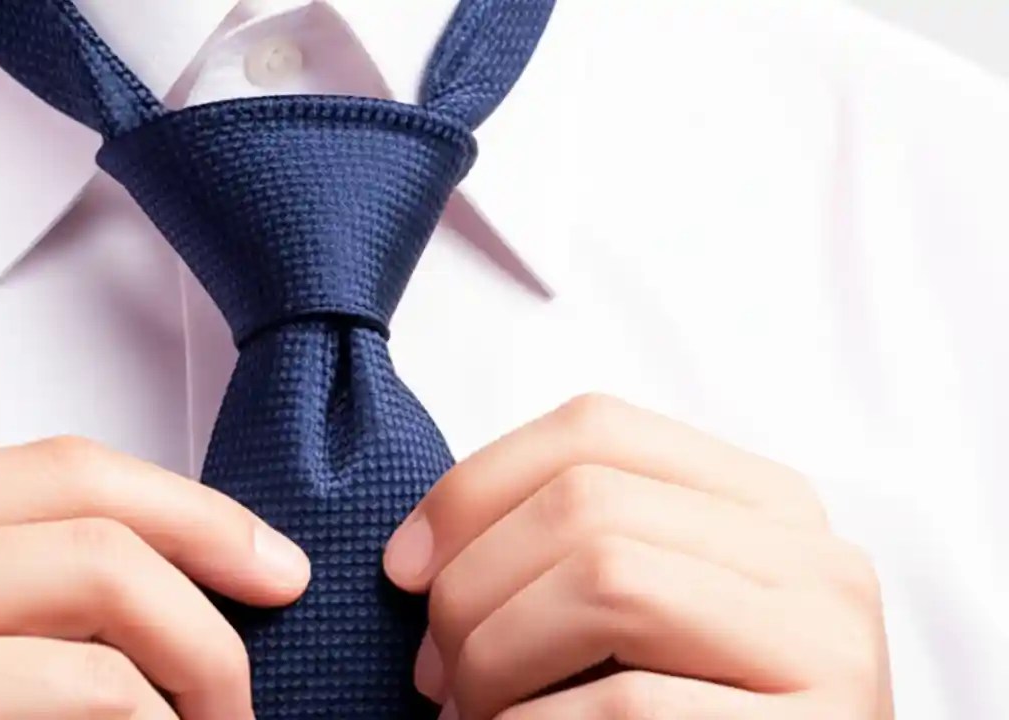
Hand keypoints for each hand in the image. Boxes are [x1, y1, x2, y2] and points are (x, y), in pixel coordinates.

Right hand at [0, 437, 310, 719]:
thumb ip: (17, 579)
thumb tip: (202, 568)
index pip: (67, 470)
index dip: (195, 513)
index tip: (271, 565)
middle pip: (99, 541)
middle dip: (209, 622)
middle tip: (241, 694)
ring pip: (102, 632)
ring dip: (187, 689)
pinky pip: (84, 698)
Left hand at [384, 395, 892, 719]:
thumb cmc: (687, 719)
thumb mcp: (641, 617)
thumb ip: (570, 554)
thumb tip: (418, 560)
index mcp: (765, 505)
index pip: (596, 428)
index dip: (473, 487)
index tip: (403, 565)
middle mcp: (815, 556)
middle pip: (588, 504)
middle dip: (472, 588)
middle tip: (434, 672)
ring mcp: (830, 645)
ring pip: (607, 582)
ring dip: (496, 656)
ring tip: (467, 712)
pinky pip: (628, 702)